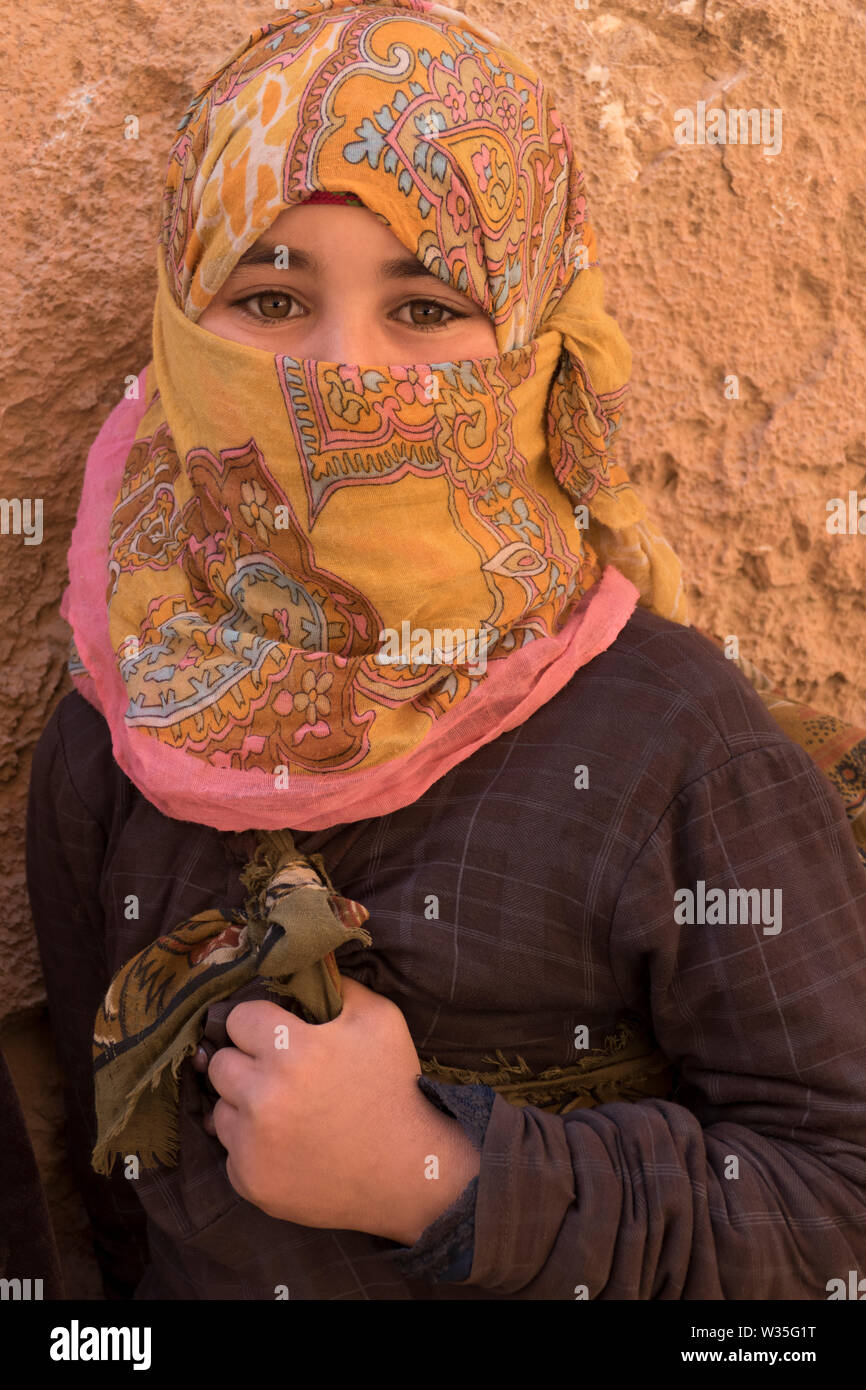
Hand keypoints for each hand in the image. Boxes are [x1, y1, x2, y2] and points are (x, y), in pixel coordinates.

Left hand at [193, 975, 480, 1244]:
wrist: (409, 1172)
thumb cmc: (394, 1088)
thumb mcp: (381, 1019)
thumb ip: (338, 986)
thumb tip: (305, 967)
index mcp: (293, 1049)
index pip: (238, 1019)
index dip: (258, 1024)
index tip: (275, 1035)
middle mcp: (265, 1095)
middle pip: (220, 1063)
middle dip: (246, 1063)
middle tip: (278, 1075)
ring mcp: (253, 1143)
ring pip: (220, 1108)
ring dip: (244, 1107)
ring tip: (284, 1113)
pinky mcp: (249, 1180)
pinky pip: (229, 1152)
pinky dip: (251, 1148)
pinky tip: (287, 1147)